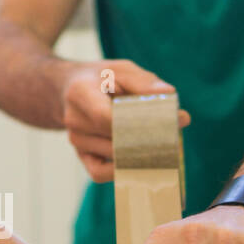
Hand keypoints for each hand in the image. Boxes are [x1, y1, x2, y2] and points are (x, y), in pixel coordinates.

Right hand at [59, 59, 188, 181]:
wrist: (69, 91)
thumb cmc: (102, 79)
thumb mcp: (121, 70)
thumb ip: (145, 81)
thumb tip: (170, 95)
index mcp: (80, 93)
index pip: (106, 117)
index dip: (136, 124)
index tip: (168, 123)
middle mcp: (74, 120)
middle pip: (113, 140)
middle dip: (147, 141)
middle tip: (174, 138)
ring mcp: (76, 141)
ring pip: (113, 157)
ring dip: (140, 155)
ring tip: (162, 145)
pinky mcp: (81, 156)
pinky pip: (101, 173)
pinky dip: (122, 170)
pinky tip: (139, 158)